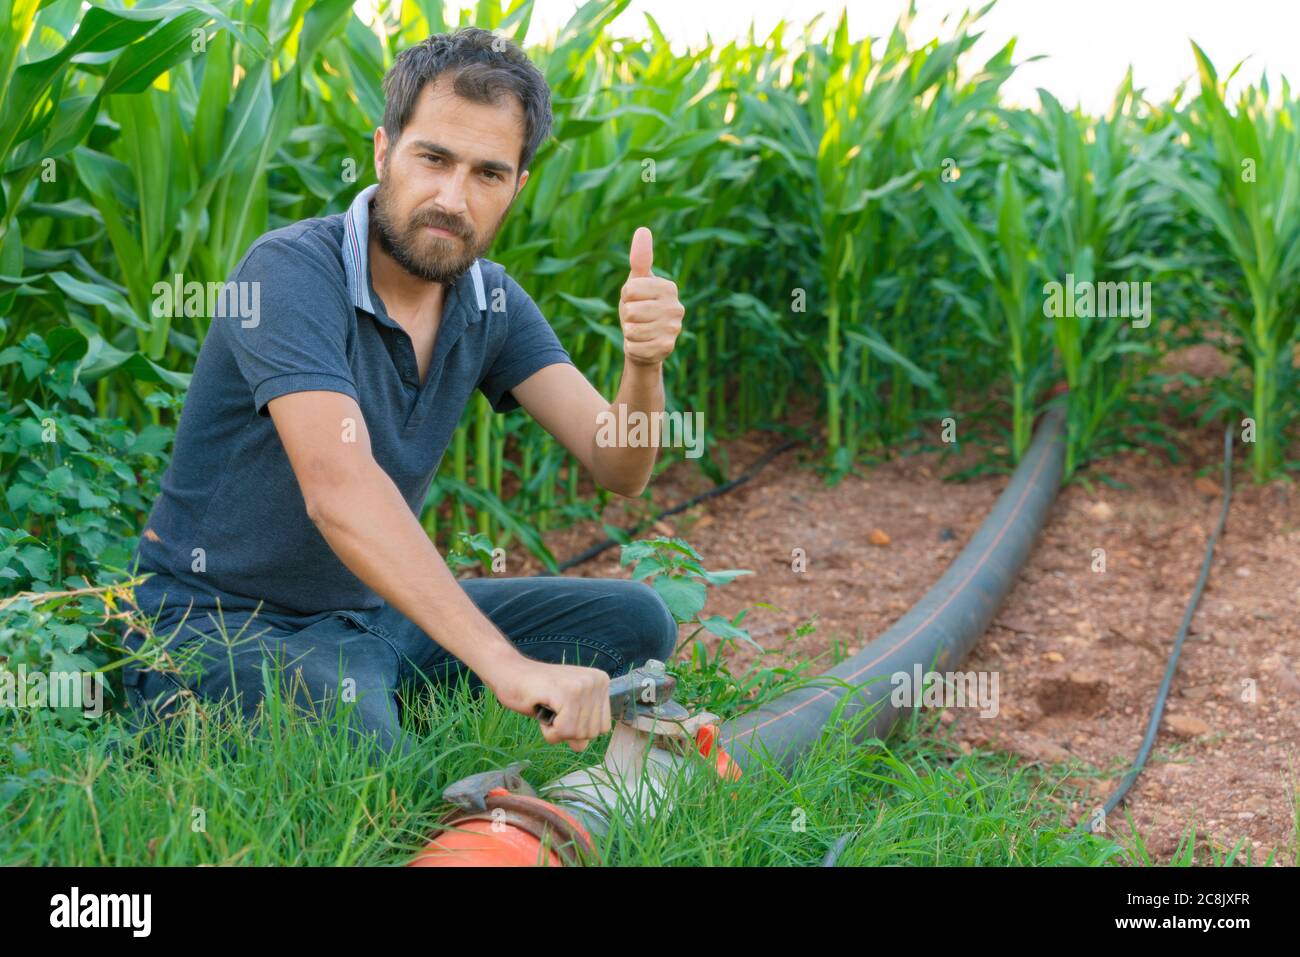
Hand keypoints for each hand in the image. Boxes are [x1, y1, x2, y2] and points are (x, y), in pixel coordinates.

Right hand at [488, 657, 611, 750]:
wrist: (508, 672)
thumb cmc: (535, 691)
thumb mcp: (563, 711)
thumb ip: (577, 727)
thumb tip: (581, 747)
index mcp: (601, 681)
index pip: (602, 727)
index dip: (578, 728)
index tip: (561, 710)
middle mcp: (596, 681)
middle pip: (591, 733)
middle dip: (567, 730)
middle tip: (551, 708)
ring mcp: (582, 685)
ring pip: (578, 734)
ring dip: (556, 730)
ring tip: (547, 706)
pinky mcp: (566, 692)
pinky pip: (564, 730)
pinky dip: (549, 732)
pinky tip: (541, 709)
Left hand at [619, 227, 683, 367]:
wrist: (645, 342)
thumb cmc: (639, 307)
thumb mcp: (637, 282)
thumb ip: (640, 258)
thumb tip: (643, 229)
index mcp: (669, 287)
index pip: (630, 289)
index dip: (626, 296)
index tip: (635, 300)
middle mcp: (676, 307)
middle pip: (631, 311)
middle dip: (628, 316)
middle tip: (637, 318)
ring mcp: (674, 329)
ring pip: (632, 330)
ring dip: (629, 332)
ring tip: (639, 331)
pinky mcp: (667, 348)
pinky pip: (635, 347)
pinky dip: (632, 347)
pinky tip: (642, 344)